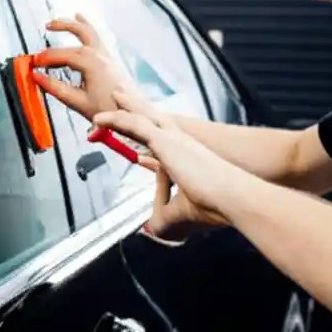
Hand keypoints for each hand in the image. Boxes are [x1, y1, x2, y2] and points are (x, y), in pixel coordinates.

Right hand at [32, 14, 142, 122]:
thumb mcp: (78, 102)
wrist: (133, 115)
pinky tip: (81, 21)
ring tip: (59, 21)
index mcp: (91, 63)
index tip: (34, 63)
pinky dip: (87, 27)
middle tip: (46, 27)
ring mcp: (107, 55)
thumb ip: (55, 88)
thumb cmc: (108, 110)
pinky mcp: (110, 59)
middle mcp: (99, 54)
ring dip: (73, 23)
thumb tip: (37, 78)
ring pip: (89, 31)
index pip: (62, 55)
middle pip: (78, 33)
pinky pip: (97, 36)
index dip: (46, 58)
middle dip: (61, 27)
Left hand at [93, 91, 232, 228]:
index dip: (151, 146)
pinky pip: (134, 124)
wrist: (231, 197)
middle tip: (122, 101)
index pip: (164, 146)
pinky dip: (115, 120)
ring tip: (110, 101)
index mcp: (188, 157)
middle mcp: (181, 143)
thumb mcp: (181, 214)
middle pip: (153, 120)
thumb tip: (150, 229)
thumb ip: (164, 219)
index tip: (140, 152)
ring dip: (124, 109)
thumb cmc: (215, 206)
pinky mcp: (165, 141)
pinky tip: (99, 121)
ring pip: (142, 116)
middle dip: (137, 110)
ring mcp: (173, 139)